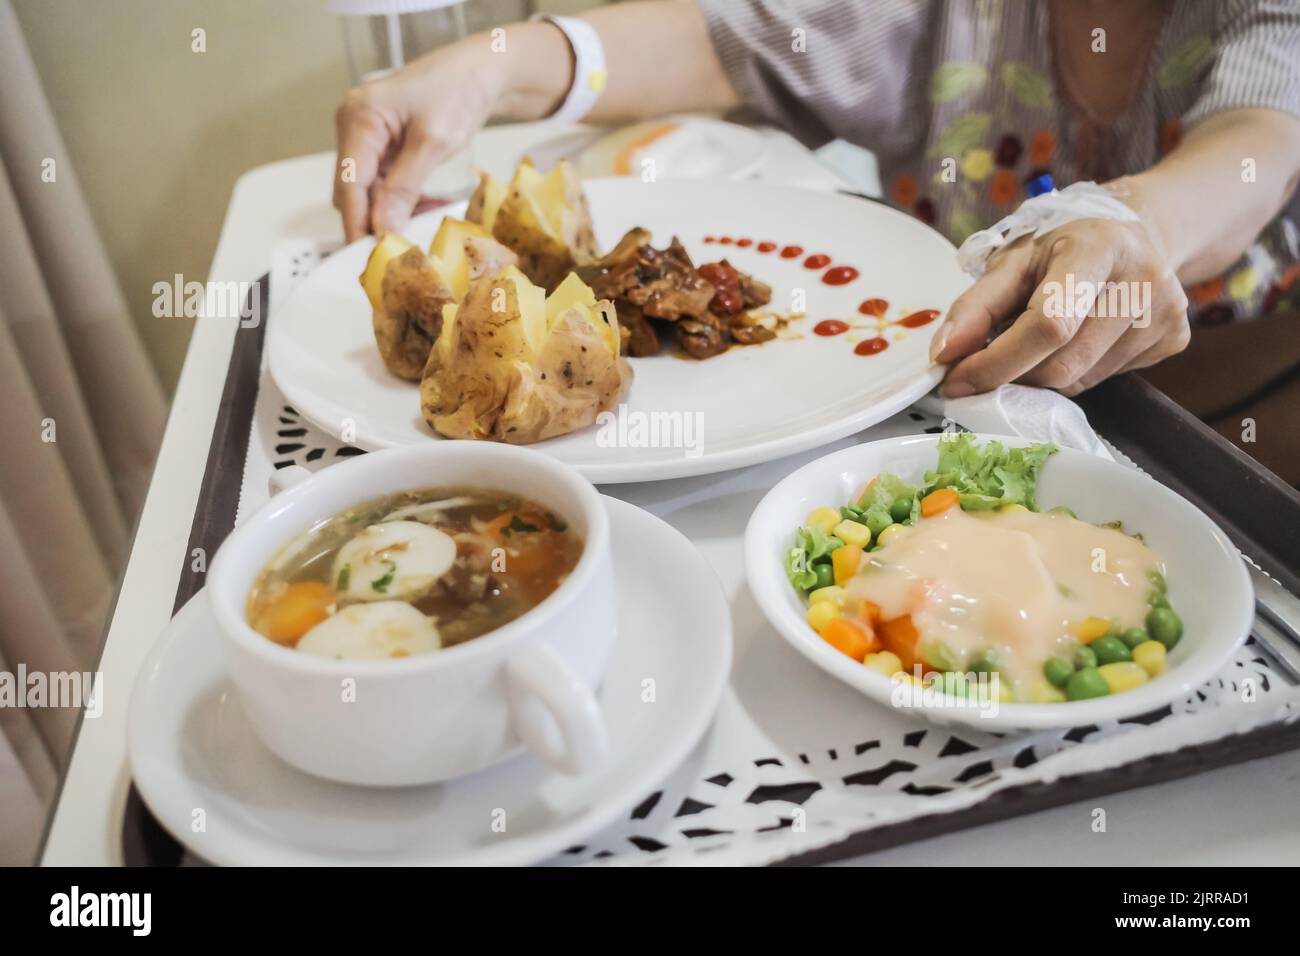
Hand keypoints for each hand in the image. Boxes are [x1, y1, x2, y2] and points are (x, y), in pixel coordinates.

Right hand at [333, 39, 504, 241]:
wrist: (479, 71)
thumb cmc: (459, 94)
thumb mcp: (434, 144)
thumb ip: (405, 188)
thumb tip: (383, 229)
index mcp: (360, 117)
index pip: (349, 182)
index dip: (357, 223)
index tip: (369, 257)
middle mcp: (353, 123)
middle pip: (352, 188)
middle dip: (374, 219)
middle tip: (400, 249)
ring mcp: (364, 132)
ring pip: (367, 188)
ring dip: (390, 210)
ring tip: (422, 223)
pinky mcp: (379, 141)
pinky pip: (381, 179)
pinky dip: (400, 196)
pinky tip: (425, 205)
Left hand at [932, 218, 1189, 396]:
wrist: (1136, 233)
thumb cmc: (1064, 246)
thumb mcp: (1014, 261)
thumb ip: (974, 306)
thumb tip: (942, 355)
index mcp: (1099, 248)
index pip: (1049, 323)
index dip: (996, 361)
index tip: (956, 379)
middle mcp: (1144, 280)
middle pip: (1063, 364)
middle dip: (1011, 376)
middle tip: (984, 368)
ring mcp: (1167, 313)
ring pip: (1080, 381)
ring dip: (1040, 377)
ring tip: (1034, 344)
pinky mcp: (1176, 339)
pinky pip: (1104, 380)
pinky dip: (1074, 374)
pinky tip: (1076, 342)